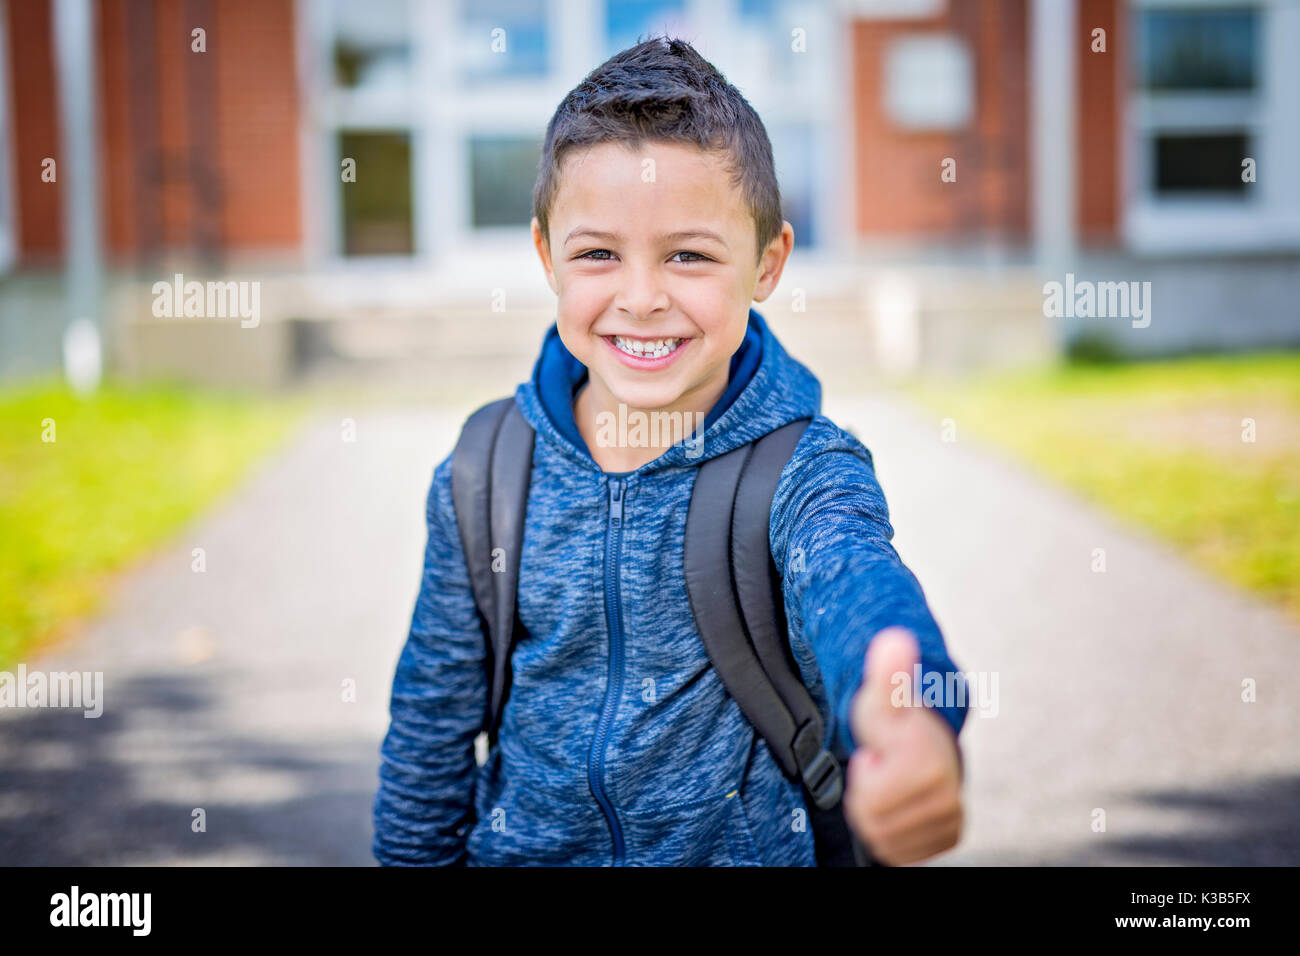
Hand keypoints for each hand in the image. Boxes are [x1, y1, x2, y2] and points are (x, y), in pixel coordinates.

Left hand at [843, 626, 963, 864]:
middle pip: (875, 823)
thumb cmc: (897, 719)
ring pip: (885, 839)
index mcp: (930, 766)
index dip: (864, 773)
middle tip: (885, 766)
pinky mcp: (950, 837)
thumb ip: (888, 672)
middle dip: (869, 793)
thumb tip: (894, 638)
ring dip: (878, 810)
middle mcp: (948, 800)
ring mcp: (950, 821)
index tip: (879, 752)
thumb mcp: (884, 697)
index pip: (866, 801)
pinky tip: (899, 804)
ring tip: (891, 781)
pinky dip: (891, 831)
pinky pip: (900, 852)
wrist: (929, 738)